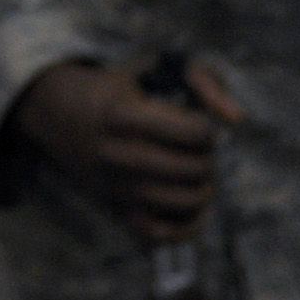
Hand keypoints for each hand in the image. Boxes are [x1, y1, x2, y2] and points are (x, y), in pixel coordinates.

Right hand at [10, 58, 244, 243]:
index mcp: (124, 114)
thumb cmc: (123, 87)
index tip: (195, 123)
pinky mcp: (116, 207)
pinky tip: (198, 210)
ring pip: (182, 201)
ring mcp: (115, 185)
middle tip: (197, 147)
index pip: (192, 132)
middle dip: (206, 156)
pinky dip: (187, 227)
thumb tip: (235, 119)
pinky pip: (159, 232)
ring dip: (203, 188)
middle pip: (191, 167)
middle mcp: (116, 153)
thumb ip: (203, 79)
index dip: (205, 128)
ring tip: (197, 173)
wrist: (63, 114)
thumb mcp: (157, 67)